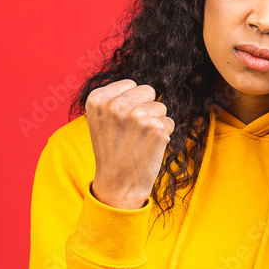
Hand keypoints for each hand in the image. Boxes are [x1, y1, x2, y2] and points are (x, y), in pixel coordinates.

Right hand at [85, 79, 173, 209]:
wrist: (117, 184)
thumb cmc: (112, 151)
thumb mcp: (101, 119)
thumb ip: (115, 98)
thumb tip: (140, 85)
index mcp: (98, 98)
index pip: (131, 84)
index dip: (131, 103)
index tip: (121, 123)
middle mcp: (116, 104)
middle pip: (148, 91)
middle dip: (146, 108)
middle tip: (133, 132)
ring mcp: (137, 115)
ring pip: (161, 107)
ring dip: (155, 122)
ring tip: (139, 141)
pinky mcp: (156, 128)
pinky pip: (170, 122)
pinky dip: (164, 135)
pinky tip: (149, 148)